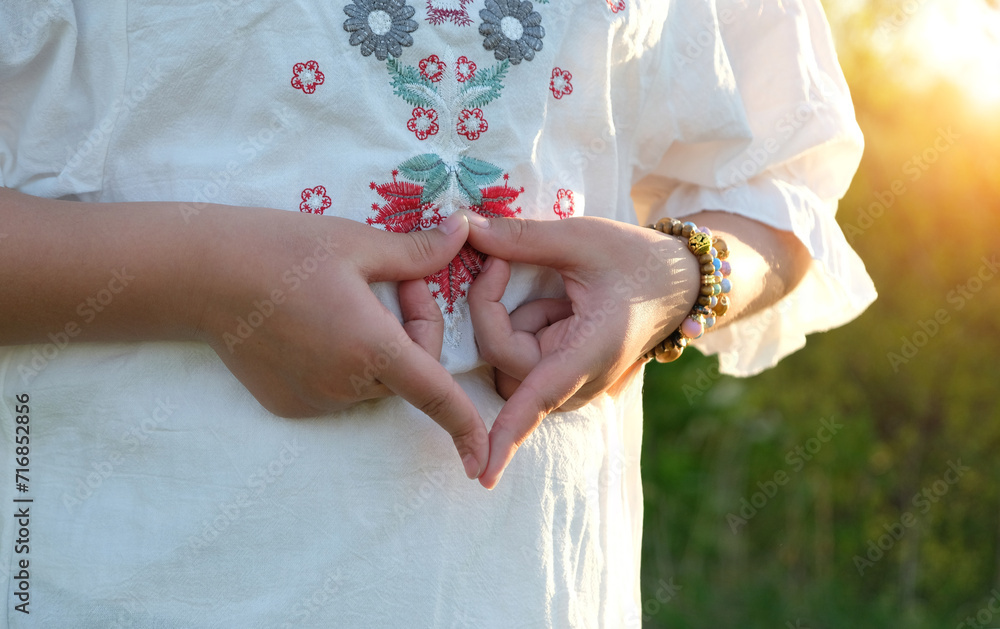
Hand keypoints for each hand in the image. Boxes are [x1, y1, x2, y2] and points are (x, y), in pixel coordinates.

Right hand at [196, 208, 487, 479]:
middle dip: (418, 330)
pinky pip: (339, 388)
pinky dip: (347, 361)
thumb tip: (464, 233)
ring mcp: (316, 400)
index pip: (435, 396)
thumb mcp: (356, 243)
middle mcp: (346, 385)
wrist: (199, 274)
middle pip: (410, 372)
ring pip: (376, 380)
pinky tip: (316, 320)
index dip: (465, 428)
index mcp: (371, 348)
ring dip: (383, 346)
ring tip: (352, 297)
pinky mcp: (290, 404)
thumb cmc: (281, 250)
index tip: (483, 461)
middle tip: (398, 281)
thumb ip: (418, 252)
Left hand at [467, 216, 700, 487]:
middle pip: (505, 360)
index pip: (536, 400)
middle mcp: (578, 380)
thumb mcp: (581, 239)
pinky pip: (521, 352)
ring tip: (549, 281)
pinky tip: (555, 296)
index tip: (483, 473)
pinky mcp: (562, 371)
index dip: (506, 436)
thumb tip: (465, 228)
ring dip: (513, 315)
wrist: (679, 280)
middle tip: (497, 258)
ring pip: (509, 358)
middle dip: (491, 308)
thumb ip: (521, 239)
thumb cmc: (638, 260)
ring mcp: (570, 379)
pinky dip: (524, 319)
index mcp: (588, 354)